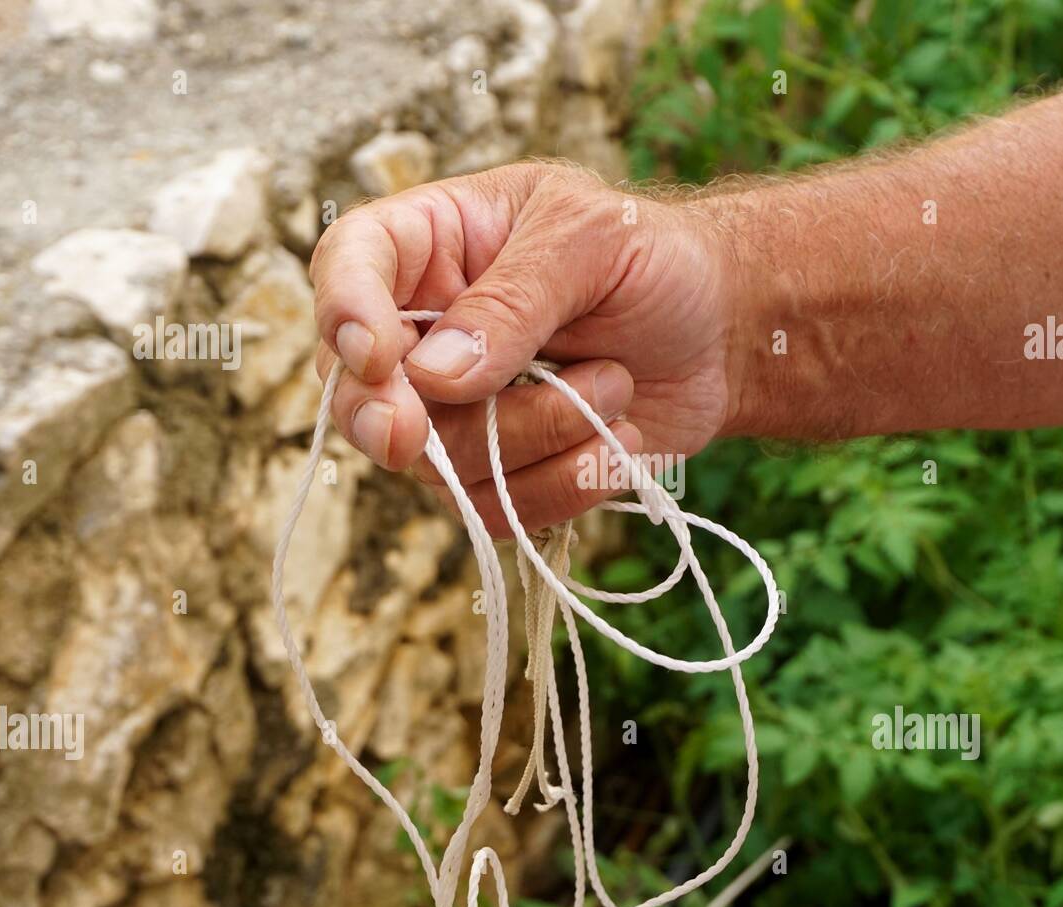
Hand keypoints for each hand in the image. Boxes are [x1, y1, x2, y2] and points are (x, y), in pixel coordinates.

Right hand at [310, 163, 737, 537]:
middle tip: (428, 429)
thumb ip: (515, 297)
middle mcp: (426, 334)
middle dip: (403, 421)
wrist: (719, 335)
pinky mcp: (503, 474)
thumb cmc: (653, 260)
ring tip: (616, 383)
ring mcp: (458, 412)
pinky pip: (497, 509)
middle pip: (362, 396)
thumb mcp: (594, 241)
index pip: (347, 267)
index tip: (379, 357)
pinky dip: (563, 485)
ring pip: (441, 463)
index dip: (343, 314)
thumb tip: (435, 375)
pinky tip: (617, 444)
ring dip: (536, 434)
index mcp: (431, 246)